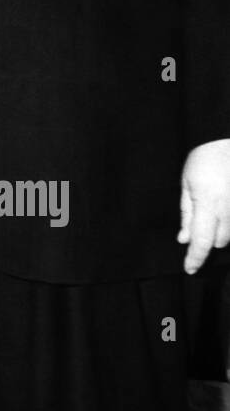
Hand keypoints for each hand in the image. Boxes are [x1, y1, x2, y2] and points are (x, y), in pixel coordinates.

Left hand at [178, 139, 229, 273]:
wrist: (227, 141)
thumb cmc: (204, 159)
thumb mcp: (187, 183)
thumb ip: (187, 214)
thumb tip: (184, 239)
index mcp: (208, 203)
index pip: (202, 241)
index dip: (195, 258)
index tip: (189, 269)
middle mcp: (229, 209)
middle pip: (219, 241)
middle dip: (206, 239)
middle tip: (198, 223)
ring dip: (220, 231)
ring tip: (212, 210)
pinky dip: (229, 222)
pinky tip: (222, 208)